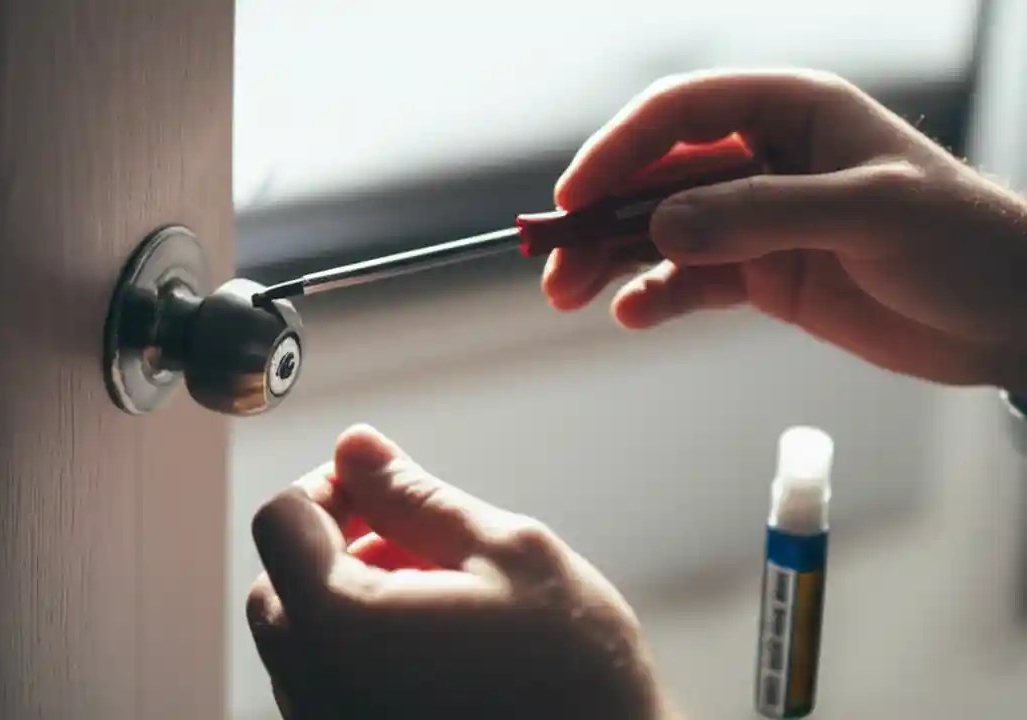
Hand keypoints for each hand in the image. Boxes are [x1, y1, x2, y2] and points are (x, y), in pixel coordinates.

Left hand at [247, 425, 670, 718]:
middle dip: (337, 546)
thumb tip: (354, 445)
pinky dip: (360, 657)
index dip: (329, 487)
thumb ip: (416, 496)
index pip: (280, 522)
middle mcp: (314, 693)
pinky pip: (325, 693)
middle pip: (277, 586)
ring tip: (444, 604)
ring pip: (300, 643)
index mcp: (340, 628)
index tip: (387, 490)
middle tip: (424, 546)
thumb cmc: (576, 674)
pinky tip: (438, 656)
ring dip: (350, 602)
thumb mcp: (509, 554)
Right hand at [546, 69, 1026, 394]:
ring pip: (662, 233)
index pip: (680, 114)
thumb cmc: (963, 241)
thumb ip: (763, 215)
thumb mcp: (869, 215)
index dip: (617, 149)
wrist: (1009, 316)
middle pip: (655, 177)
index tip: (573, 199)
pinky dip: (656, 297)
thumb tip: (661, 229)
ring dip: (612, 262)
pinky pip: (690, 281)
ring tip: (570, 298)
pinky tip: (633, 316)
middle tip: (554, 264)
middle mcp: (764, 160)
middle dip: (599, 217)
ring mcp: (758, 220)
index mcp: (792, 112)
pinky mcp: (762, 275)